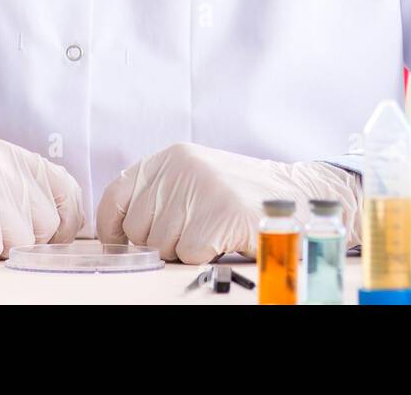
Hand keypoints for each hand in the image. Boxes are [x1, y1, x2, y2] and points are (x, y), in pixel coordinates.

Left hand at [95, 142, 361, 263]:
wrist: (296, 196)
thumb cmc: (239, 196)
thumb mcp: (193, 181)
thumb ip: (158, 197)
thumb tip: (117, 235)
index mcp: (170, 157)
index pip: (116, 196)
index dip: (114, 227)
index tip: (120, 243)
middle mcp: (180, 167)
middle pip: (139, 230)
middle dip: (161, 242)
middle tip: (195, 230)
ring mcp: (201, 188)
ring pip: (164, 246)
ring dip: (187, 249)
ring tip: (215, 230)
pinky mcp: (219, 213)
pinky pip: (190, 253)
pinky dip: (206, 254)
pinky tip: (226, 237)